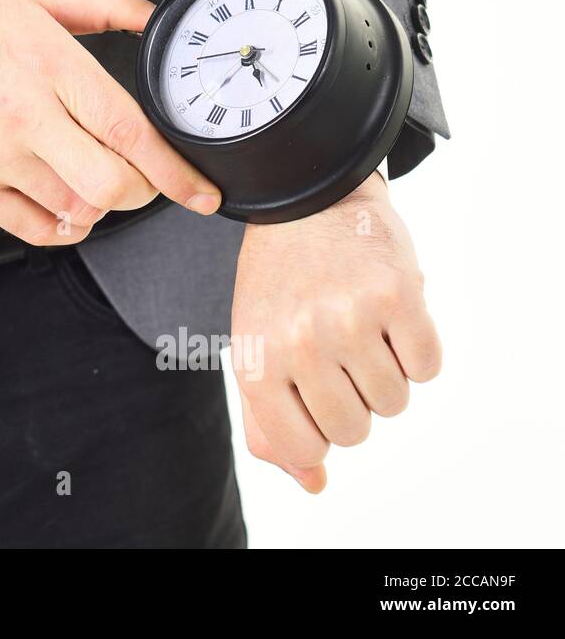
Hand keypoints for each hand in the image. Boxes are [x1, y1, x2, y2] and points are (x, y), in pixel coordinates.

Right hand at [0, 0, 221, 245]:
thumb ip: (101, 3)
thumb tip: (153, 14)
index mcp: (47, 63)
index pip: (128, 130)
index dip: (175, 170)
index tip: (201, 192)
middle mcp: (24, 115)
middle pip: (111, 183)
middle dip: (142, 191)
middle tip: (144, 181)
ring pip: (77, 210)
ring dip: (100, 205)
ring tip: (95, 183)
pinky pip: (34, 229)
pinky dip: (64, 226)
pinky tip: (65, 207)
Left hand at [230, 171, 440, 491]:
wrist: (305, 197)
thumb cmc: (277, 284)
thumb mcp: (253, 349)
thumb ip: (271, 425)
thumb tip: (314, 483)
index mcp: (256, 363)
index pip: (306, 447)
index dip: (319, 426)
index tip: (312, 388)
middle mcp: (299, 344)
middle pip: (356, 430)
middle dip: (353, 400)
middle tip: (337, 351)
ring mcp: (349, 319)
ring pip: (395, 402)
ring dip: (386, 373)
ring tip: (360, 327)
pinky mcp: (396, 295)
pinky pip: (428, 366)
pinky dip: (416, 348)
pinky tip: (386, 314)